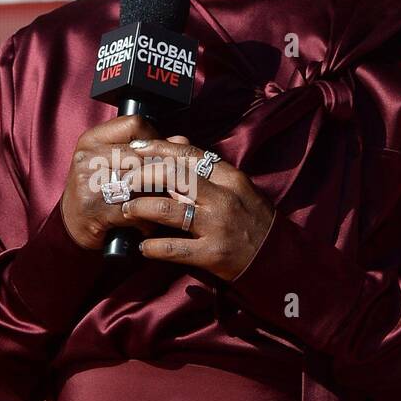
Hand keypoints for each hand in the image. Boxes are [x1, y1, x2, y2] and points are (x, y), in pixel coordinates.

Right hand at [60, 113, 179, 251]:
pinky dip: (146, 220)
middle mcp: (88, 157)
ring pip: (141, 182)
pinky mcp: (96, 209)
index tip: (162, 154)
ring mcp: (89, 183)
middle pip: (141, 155)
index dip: (155, 138)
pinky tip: (148, 223)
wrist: (72, 223)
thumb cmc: (97, 189)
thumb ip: (146, 148)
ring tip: (163, 205)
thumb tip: (182, 140)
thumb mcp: (114, 161)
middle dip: (161, 172)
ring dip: (157, 197)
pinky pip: (134, 210)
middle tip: (171, 185)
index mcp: (92, 139)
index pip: (134, 125)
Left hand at [119, 135, 274, 281]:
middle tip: (124, 181)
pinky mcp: (212, 254)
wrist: (277, 258)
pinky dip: (153, 247)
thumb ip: (208, 169)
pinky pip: (174, 248)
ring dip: (140, 208)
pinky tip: (142, 247)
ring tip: (126, 210)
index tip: (136, 147)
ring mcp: (217, 227)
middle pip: (174, 177)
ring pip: (169, 210)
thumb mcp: (237, 188)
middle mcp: (223, 198)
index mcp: (230, 178)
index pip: (190, 155)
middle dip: (142, 176)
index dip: (159, 148)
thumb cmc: (253, 220)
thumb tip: (177, 142)